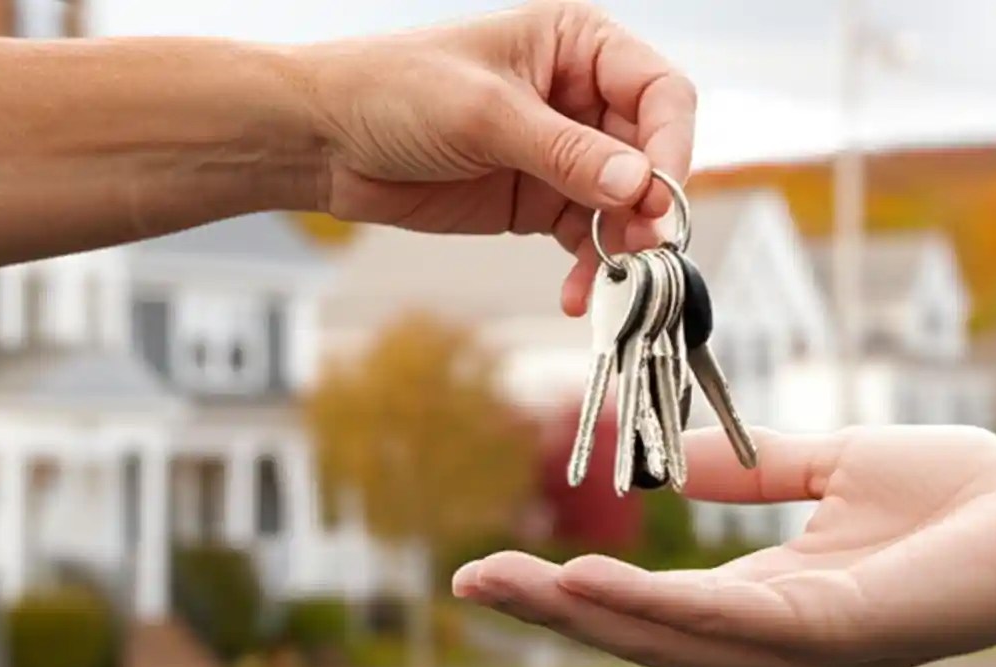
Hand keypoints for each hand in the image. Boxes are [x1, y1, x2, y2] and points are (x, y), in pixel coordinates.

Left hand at [300, 0, 695, 315]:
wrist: (324, 141)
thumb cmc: (393, 91)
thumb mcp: (486, 114)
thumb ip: (567, 153)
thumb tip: (640, 186)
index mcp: (578, 46)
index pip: (660, 93)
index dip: (671, 146)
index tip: (660, 196)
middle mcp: (581, 97)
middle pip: (650, 155)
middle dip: (648, 207)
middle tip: (644, 251)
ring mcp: (563, 153)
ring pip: (624, 205)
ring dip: (624, 246)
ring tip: (613, 279)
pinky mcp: (540, 200)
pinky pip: (588, 237)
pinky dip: (592, 266)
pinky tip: (579, 291)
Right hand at [453, 426, 995, 666]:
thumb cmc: (960, 498)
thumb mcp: (831, 470)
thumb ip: (752, 470)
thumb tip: (671, 456)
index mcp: (772, 600)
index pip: (653, 604)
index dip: (575, 590)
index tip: (505, 562)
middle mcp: (776, 640)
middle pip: (642, 630)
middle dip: (552, 611)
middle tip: (471, 579)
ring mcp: (804, 647)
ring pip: (669, 636)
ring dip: (583, 613)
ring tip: (510, 583)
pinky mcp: (837, 633)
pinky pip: (728, 621)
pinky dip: (652, 604)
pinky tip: (591, 583)